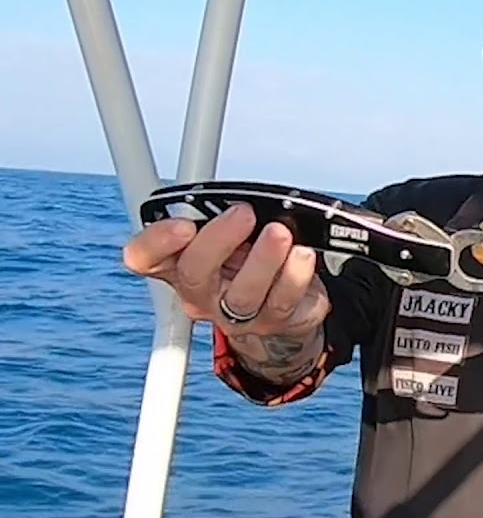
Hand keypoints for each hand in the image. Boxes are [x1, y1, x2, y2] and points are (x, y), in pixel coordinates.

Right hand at [121, 203, 329, 343]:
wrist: (286, 304)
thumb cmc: (249, 256)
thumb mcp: (228, 231)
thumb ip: (219, 213)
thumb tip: (234, 196)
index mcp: (179, 264)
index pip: (145, 258)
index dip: (156, 242)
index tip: (183, 224)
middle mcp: (202, 292)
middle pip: (194, 275)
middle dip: (218, 240)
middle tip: (244, 213)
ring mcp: (236, 314)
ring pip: (242, 294)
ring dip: (263, 259)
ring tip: (280, 233)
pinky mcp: (274, 321)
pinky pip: (282, 302)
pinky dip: (295, 275)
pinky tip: (303, 255)